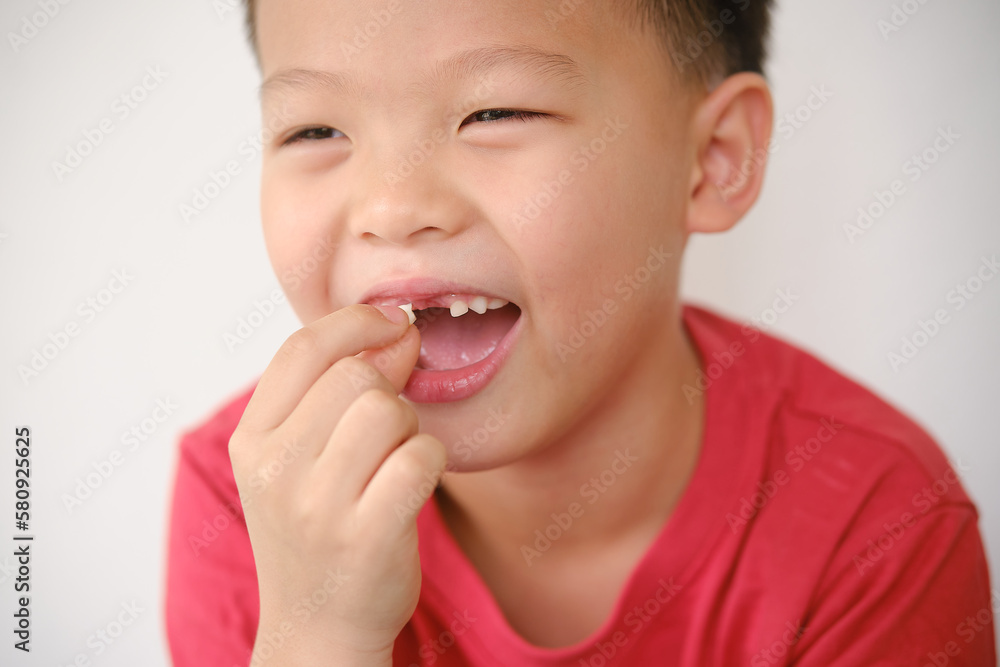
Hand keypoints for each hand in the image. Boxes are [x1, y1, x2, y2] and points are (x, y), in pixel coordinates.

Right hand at [228, 304, 445, 665]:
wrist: (320, 630)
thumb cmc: (319, 534)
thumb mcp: (301, 461)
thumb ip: (338, 393)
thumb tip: (399, 330)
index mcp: (251, 441)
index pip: (302, 348)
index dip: (355, 321)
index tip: (392, 320)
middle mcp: (274, 469)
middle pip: (356, 376)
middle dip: (388, 392)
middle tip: (388, 432)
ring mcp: (316, 505)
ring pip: (389, 410)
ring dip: (409, 428)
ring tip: (394, 461)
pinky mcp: (365, 535)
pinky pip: (421, 455)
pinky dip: (431, 460)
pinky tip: (414, 482)